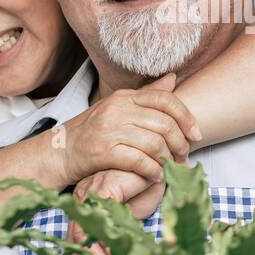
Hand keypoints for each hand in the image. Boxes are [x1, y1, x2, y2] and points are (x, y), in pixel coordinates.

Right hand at [47, 73, 200, 185]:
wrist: (58, 152)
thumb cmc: (92, 132)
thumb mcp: (117, 108)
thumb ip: (146, 95)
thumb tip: (173, 78)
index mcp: (124, 97)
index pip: (165, 99)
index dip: (186, 117)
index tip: (197, 134)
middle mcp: (118, 110)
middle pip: (164, 123)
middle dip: (181, 143)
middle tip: (185, 156)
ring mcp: (109, 130)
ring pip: (155, 143)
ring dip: (169, 160)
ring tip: (171, 168)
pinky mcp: (103, 152)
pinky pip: (139, 161)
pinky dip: (152, 171)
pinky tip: (156, 176)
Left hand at [66, 169, 166, 254]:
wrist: (160, 160)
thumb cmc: (147, 184)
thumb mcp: (132, 211)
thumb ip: (119, 228)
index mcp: (89, 202)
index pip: (78, 235)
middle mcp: (85, 196)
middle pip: (76, 234)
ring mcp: (92, 190)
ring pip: (82, 230)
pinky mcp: (105, 187)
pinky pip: (98, 219)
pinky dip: (106, 240)